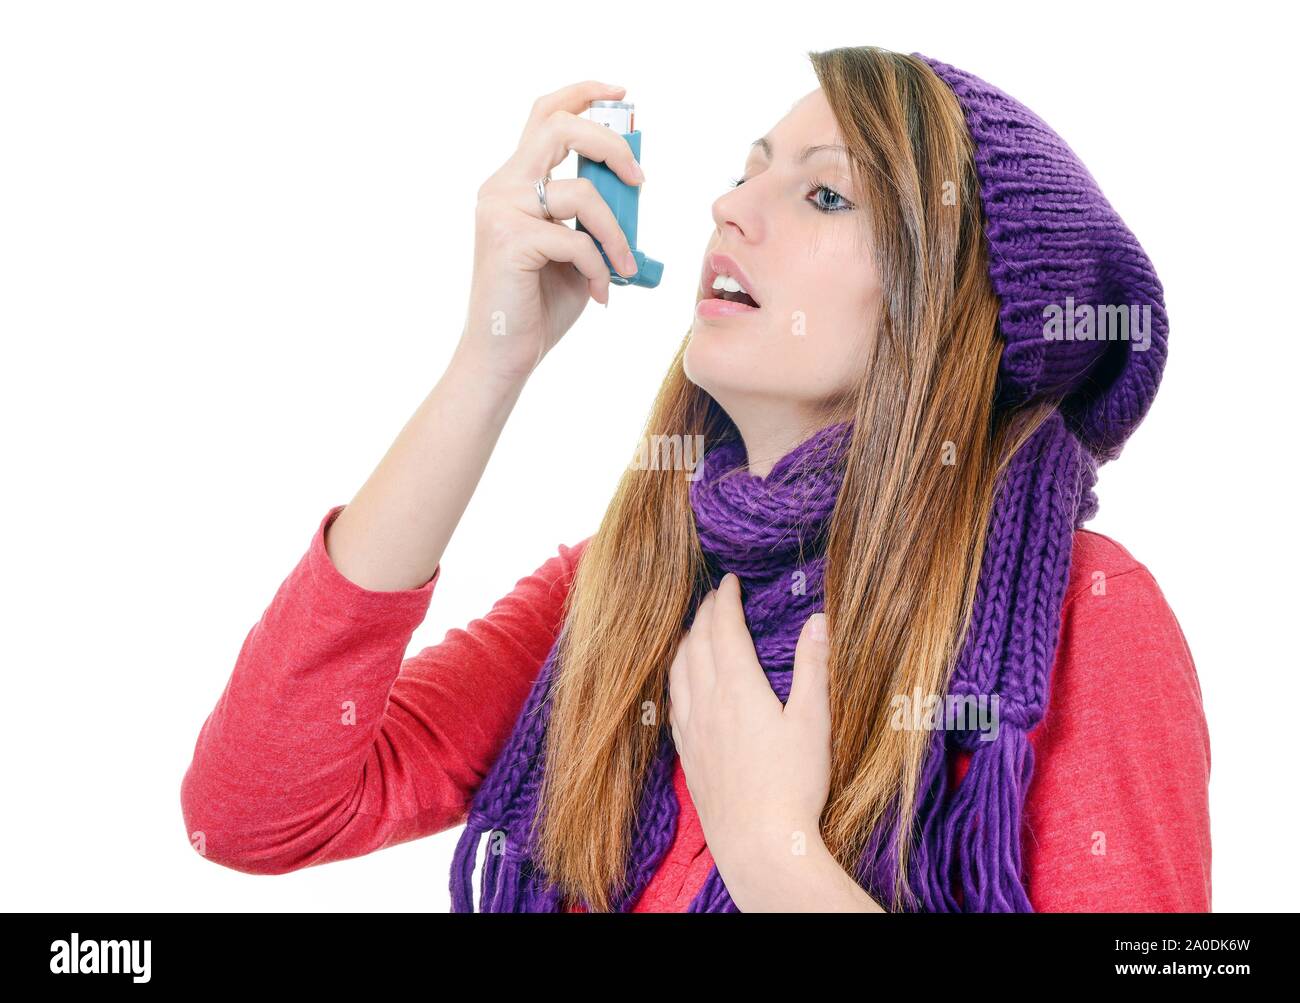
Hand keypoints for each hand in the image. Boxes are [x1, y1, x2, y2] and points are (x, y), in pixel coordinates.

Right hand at [456, 79, 644, 384]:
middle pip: (560, 128)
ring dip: (617, 232)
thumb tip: (631, 189)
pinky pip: (576, 241)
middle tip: (639, 180)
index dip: (583, 94)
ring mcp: (501, 211)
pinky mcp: (510, 240)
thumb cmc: (539, 306)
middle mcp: (501, 187)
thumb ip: (592, 216)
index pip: (545, 115)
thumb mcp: (574, 250)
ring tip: (625, 267)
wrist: (504, 355)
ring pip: (580, 194)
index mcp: (514, 182)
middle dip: (611, 146)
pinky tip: (602, 293)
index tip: (622, 95)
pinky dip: (600, 267)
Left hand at [667, 573, 834, 898]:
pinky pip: (673, 700)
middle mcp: (706, 701)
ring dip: (686, 641)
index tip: (729, 581)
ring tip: (696, 629)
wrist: (757, 842)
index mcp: (738, 687)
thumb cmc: (792, 785)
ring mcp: (692, 728)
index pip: (724, 628)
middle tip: (715, 597)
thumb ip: (814, 667)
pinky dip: (677, 675)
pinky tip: (683, 681)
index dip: (725, 600)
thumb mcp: (814, 721)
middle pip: (698, 643)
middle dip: (705, 614)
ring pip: (678, 669)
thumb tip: (819, 620)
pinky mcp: (687, 753)